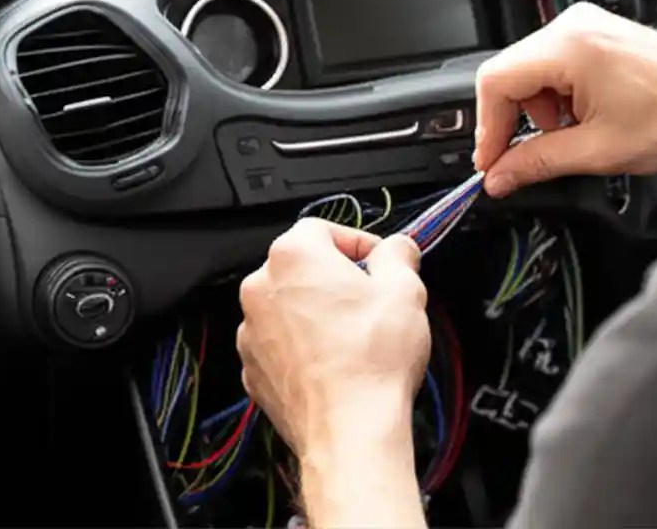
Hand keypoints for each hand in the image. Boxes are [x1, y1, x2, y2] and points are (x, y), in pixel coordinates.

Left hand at [237, 219, 428, 455]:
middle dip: (337, 278)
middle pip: (302, 268)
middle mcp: (261, 288)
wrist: (349, 428)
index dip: (357, 242)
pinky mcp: (253, 370)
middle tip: (373, 300)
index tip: (380, 262)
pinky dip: (304, 347)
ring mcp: (252, 332)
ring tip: (356, 336)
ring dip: (318, 313)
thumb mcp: (405, 289)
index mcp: (293, 256)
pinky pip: (281, 345)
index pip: (323, 228)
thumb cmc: (372, 358)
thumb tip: (397, 248)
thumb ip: (398, 255)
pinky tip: (337, 363)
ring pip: (289, 307)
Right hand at [474, 2, 656, 196]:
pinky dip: (560, 97)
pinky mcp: (602, 35)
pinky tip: (584, 120)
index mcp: (570, 46)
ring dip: (540, 111)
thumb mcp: (597, 152)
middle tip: (519, 161)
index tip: (491, 161)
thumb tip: (500, 176)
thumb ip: (537, 163)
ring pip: (533, 71)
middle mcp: (576, 25)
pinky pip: (559, 65)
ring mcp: (590, 26)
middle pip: (512, 74)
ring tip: (572, 138)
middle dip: (514, 121)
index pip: (496, 81)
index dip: (487, 128)